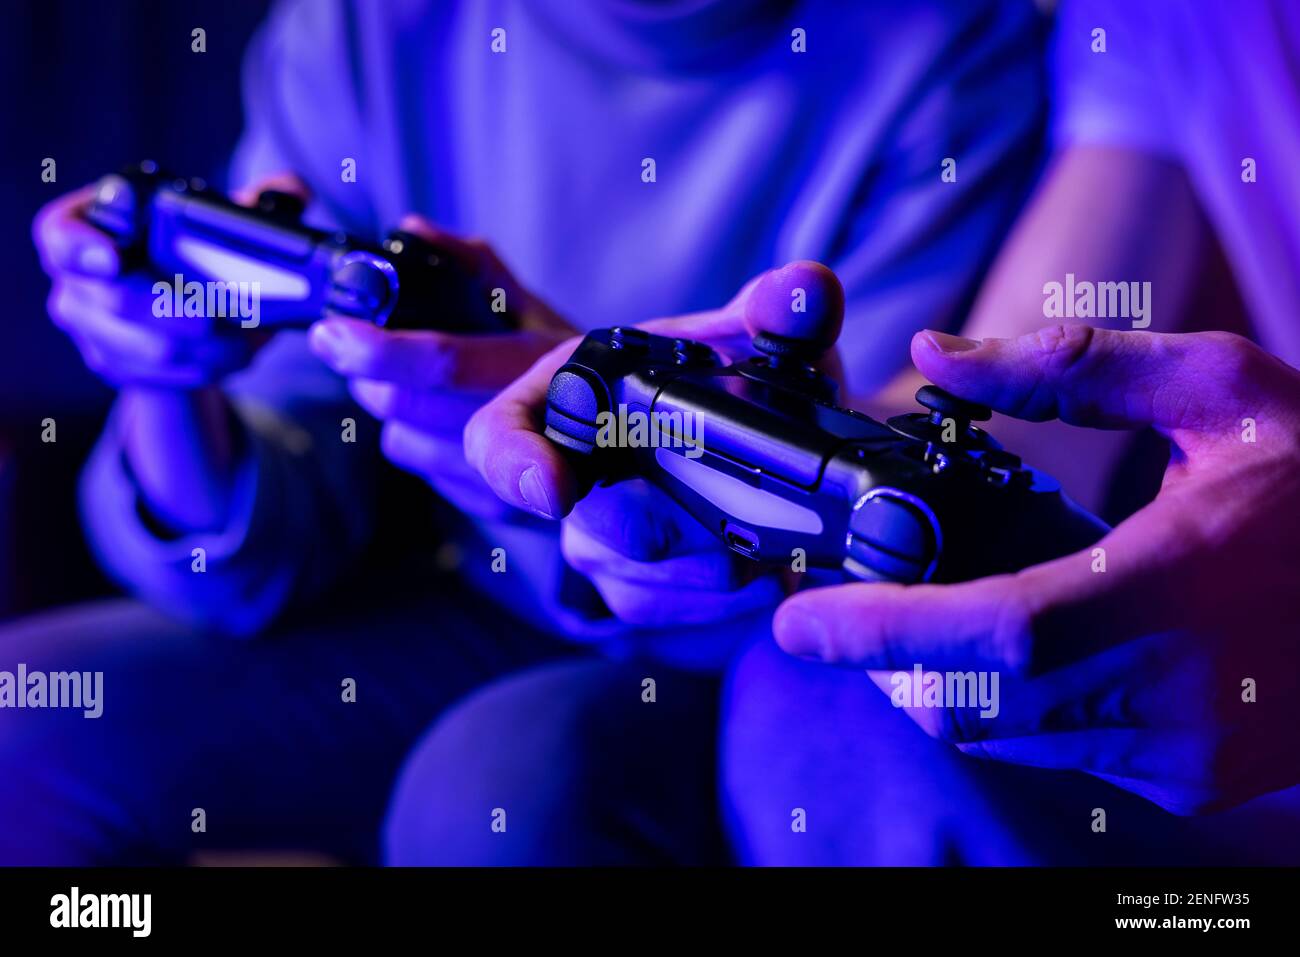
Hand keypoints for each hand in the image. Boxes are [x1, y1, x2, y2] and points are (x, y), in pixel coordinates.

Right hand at [33, 174, 305, 530]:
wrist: (177, 300)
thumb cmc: (190, 243)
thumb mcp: (218, 213)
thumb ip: (261, 197)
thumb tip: (295, 191)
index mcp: (86, 226)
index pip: (60, 236)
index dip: (80, 248)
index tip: (111, 259)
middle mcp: (75, 278)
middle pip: (116, 303)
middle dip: (175, 312)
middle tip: (217, 318)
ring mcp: (89, 327)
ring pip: (146, 349)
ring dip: (204, 350)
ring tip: (249, 340)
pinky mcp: (112, 365)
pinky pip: (158, 377)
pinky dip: (205, 370)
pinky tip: (237, 357)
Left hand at [307, 217, 574, 517]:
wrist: (623, 441)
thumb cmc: (567, 364)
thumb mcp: (530, 307)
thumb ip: (472, 266)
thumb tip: (413, 232)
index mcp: (535, 362)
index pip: (445, 361)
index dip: (381, 349)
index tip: (334, 334)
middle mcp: (528, 425)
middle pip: (405, 405)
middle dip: (371, 375)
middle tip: (362, 349)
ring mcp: (512, 478)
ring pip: (402, 440)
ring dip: (393, 410)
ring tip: (412, 386)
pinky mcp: (498, 510)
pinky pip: (421, 468)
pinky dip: (416, 441)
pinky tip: (441, 423)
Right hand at [466, 261, 845, 627]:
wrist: (765, 440)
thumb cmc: (737, 380)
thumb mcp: (759, 339)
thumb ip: (778, 309)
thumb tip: (808, 290)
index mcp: (574, 397)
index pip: (499, 438)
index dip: (512, 465)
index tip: (555, 489)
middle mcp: (569, 477)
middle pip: (596, 530)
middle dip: (677, 529)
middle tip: (744, 520)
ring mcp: (597, 544)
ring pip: (638, 586)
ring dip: (714, 573)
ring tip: (772, 544)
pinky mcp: (635, 594)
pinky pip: (667, 618)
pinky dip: (726, 605)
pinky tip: (769, 574)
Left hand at [775, 324, 1299, 813]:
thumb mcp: (1220, 390)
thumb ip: (1069, 371)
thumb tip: (937, 358)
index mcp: (1172, 591)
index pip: (988, 638)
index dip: (878, 634)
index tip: (800, 622)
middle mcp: (1172, 697)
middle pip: (970, 705)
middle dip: (889, 662)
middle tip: (850, 609)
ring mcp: (1184, 756)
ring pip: (1006, 737)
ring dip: (943, 682)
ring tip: (930, 614)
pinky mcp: (1192, 782)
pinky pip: (1059, 753)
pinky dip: (1012, 704)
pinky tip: (1021, 646)